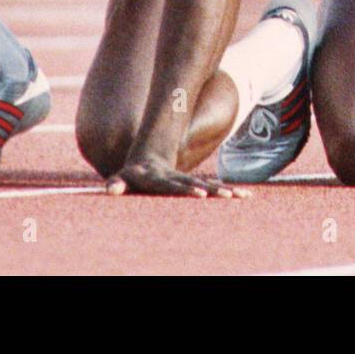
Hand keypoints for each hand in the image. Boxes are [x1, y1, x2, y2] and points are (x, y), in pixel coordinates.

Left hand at [106, 157, 244, 197]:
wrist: (150, 157)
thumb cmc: (132, 175)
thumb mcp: (122, 178)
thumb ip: (116, 184)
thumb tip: (111, 190)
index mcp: (161, 178)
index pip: (175, 184)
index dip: (187, 189)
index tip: (201, 194)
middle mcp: (177, 178)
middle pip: (197, 185)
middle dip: (213, 191)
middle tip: (227, 196)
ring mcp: (188, 180)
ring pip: (209, 185)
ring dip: (224, 191)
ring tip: (240, 196)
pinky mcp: (196, 185)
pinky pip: (213, 188)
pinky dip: (227, 191)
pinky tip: (243, 196)